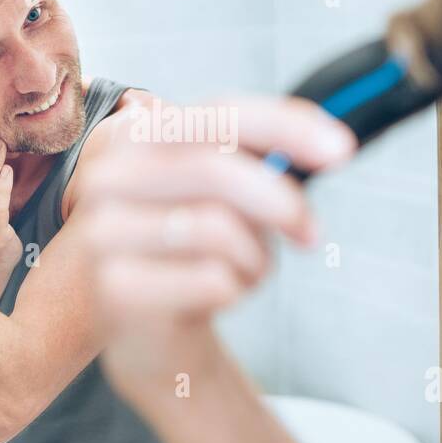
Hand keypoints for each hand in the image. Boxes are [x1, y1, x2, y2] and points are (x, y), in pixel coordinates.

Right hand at [77, 95, 355, 390]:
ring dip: (255, 257)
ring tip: (245, 271)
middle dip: (282, 204)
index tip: (341, 149)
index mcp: (130, 134)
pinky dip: (235, 291)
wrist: (145, 329)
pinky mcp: (113, 288)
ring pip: (218, 229)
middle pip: (219, 170)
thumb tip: (327, 144)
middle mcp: (105, 175)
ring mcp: (100, 232)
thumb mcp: (217, 191)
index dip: (286, 126)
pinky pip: (212, 279)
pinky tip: (218, 296)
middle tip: (310, 234)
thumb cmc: (187, 249)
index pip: (218, 113)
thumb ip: (259, 155)